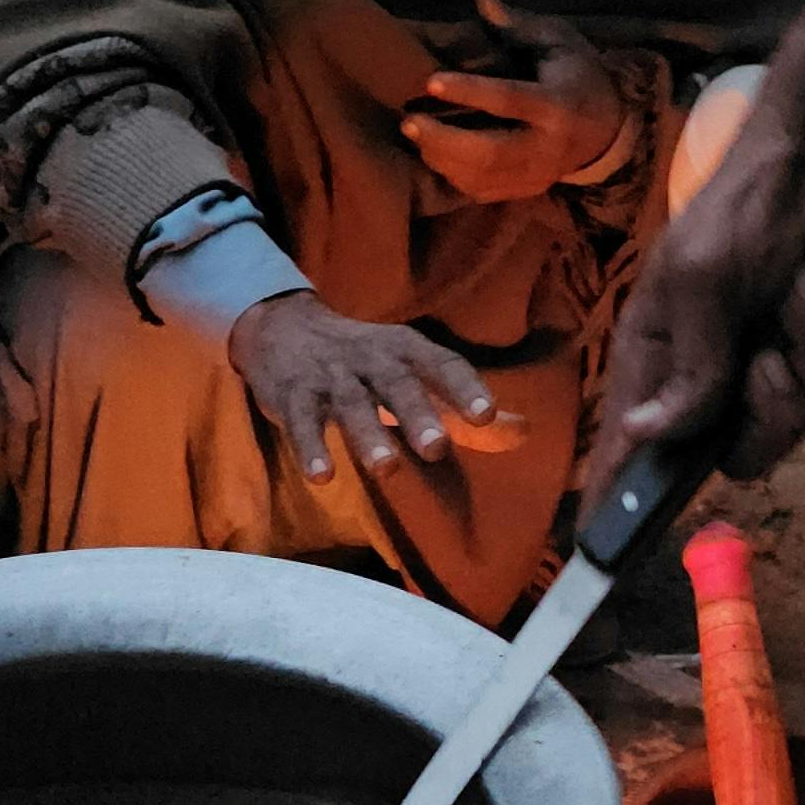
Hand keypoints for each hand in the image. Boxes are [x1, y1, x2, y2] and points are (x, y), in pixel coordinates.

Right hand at [228, 290, 514, 481]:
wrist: (281, 327)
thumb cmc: (361, 358)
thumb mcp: (411, 367)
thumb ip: (461, 403)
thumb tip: (523, 432)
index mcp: (406, 348)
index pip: (441, 363)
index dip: (463, 387)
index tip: (485, 415)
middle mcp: (371, 357)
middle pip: (397, 383)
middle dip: (417, 414)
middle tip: (437, 448)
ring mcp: (330, 375)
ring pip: (351, 404)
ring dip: (368, 436)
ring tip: (386, 470)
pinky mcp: (292, 395)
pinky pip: (301, 421)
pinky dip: (310, 448)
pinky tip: (320, 478)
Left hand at [407, 0, 625, 200]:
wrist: (607, 130)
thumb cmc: (578, 75)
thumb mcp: (559, 42)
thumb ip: (519, 26)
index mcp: (557, 103)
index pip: (508, 100)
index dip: (469, 92)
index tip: (431, 81)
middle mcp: (547, 146)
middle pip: (490, 152)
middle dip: (444, 140)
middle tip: (409, 122)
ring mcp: (536, 175)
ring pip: (482, 178)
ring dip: (441, 159)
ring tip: (414, 135)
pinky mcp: (524, 190)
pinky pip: (481, 192)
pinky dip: (451, 176)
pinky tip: (432, 154)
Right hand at [586, 0, 804, 496]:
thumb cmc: (745, 208)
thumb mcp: (706, 280)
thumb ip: (691, 365)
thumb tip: (649, 433)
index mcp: (663, 358)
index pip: (631, 447)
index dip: (616, 497)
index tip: (600, 547)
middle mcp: (717, 374)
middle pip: (751, 451)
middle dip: (776, 400)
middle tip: (772, 354)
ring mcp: (779, 363)